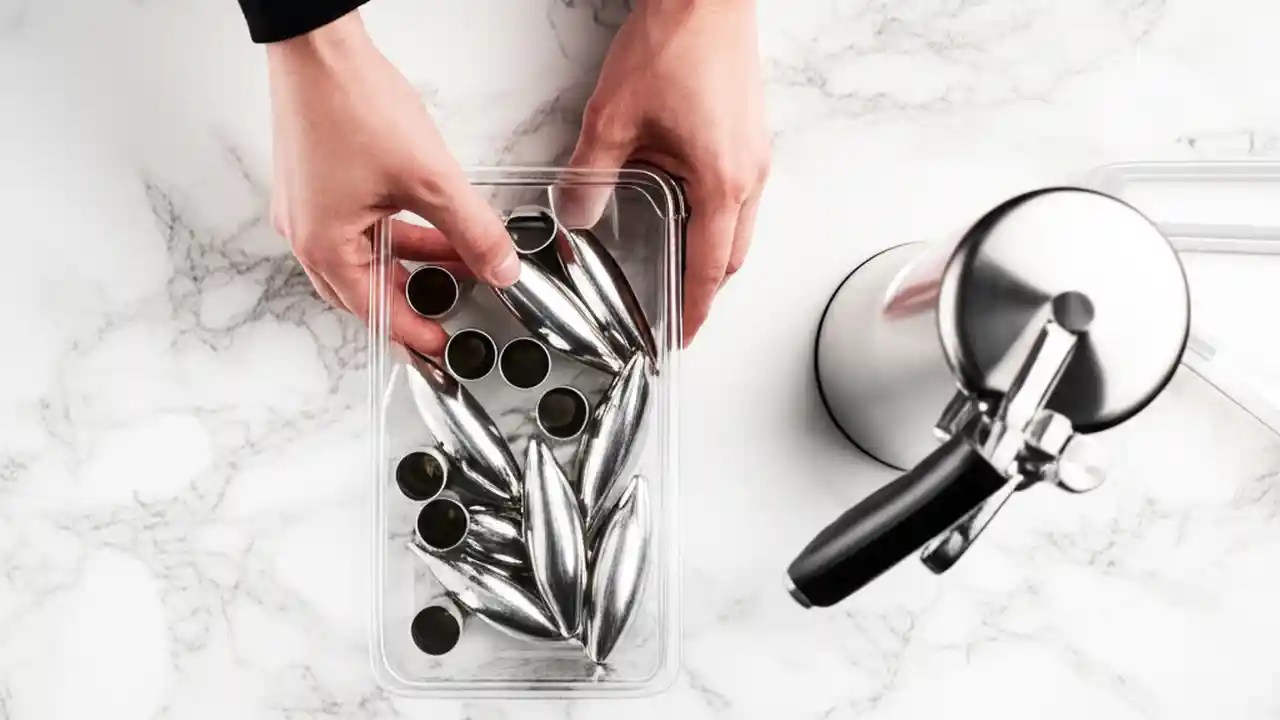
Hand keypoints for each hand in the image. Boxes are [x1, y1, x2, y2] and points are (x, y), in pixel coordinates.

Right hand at [266, 12, 519, 355]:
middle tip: (447, 318)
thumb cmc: (350, 104)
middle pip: (366, 289)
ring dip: (413, 261)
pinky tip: (434, 225)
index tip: (444, 349)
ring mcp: (308, 206)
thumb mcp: (429, 179)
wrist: (319, 46)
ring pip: (368, 254)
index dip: (415, 333)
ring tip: (459, 263)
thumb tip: (501, 267)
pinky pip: (362, 226)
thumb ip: (473, 230)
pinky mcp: (318, 182)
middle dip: (412, 302)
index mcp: (323, 245)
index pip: (375, 312)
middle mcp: (306, 232)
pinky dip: (398, 232)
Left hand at [569, 0, 769, 344]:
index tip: (681, 335)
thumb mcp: (613, 120)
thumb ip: (591, 177)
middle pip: (734, 254)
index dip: (695, 310)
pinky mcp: (749, 132)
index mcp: (723, 184)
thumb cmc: (674, 45)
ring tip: (677, 261)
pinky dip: (715, 213)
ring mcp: (755, 152)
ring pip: (740, 224)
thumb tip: (576, 214)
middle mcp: (749, 174)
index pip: (711, 269)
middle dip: (707, 286)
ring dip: (712, 247)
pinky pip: (738, 191)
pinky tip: (683, 201)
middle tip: (678, 307)